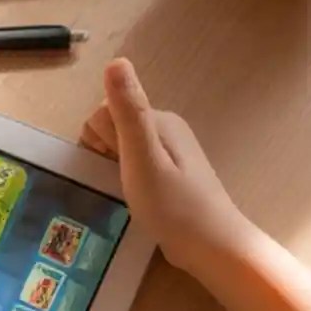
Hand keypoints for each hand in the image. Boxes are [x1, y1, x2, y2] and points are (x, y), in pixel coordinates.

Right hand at [80, 59, 256, 273]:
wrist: (212, 249)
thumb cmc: (173, 206)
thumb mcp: (142, 158)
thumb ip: (128, 112)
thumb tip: (116, 61)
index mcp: (159, 121)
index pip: (104, 112)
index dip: (98, 140)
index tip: (111, 166)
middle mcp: (166, 129)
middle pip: (112, 126)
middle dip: (105, 152)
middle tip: (122, 181)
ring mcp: (170, 153)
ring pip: (121, 147)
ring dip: (115, 167)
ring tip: (129, 192)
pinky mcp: (170, 175)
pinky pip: (134, 165)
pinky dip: (127, 179)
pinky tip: (137, 198)